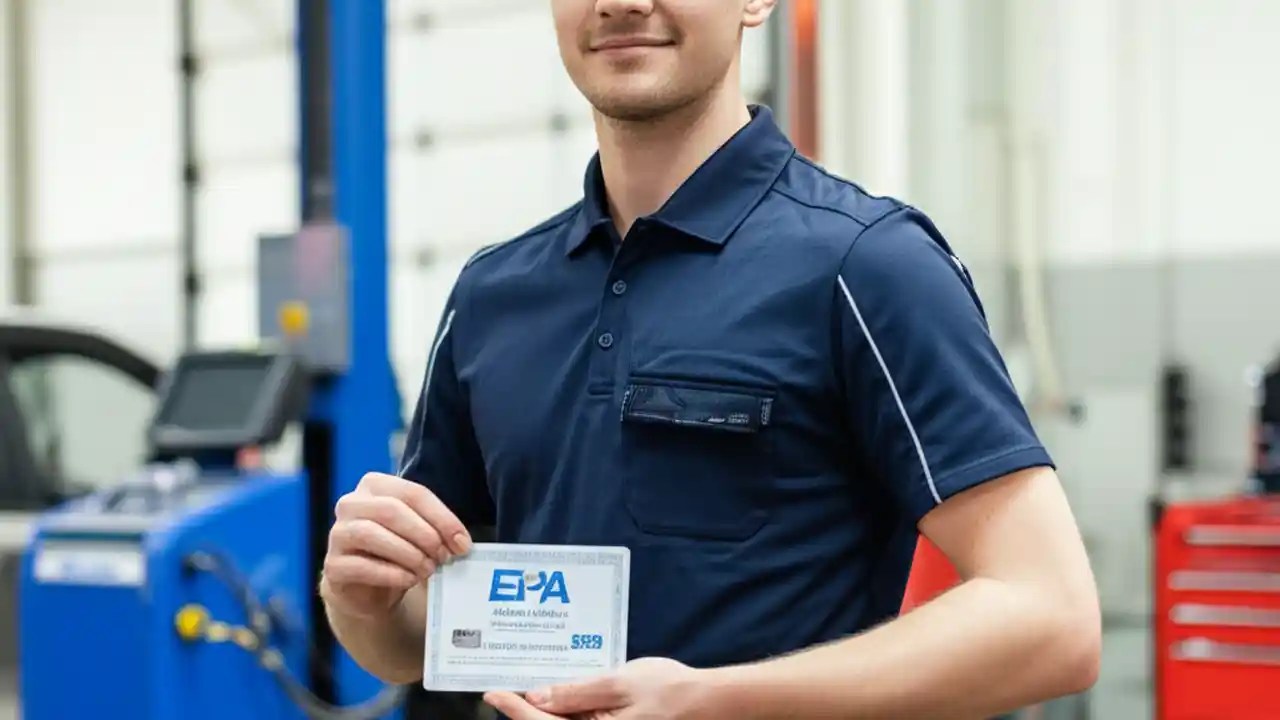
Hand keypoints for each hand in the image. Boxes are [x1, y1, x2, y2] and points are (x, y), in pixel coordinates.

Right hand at [320, 472, 470, 618]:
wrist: (370, 589)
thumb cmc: (397, 553)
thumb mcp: (419, 534)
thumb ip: (437, 530)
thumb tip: (460, 542)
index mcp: (375, 485)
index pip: (413, 493)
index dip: (442, 518)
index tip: (462, 543)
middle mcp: (351, 504)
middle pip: (391, 510)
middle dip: (424, 535)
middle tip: (443, 557)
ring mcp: (338, 533)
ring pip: (371, 534)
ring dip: (408, 554)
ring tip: (427, 569)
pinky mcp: (332, 565)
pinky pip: (360, 565)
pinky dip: (390, 573)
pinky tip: (409, 579)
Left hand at [483, 658, 706, 719]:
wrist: (708, 704)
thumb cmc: (667, 690)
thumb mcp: (618, 683)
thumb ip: (576, 693)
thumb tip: (538, 698)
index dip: (513, 710)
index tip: (493, 694)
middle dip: (527, 713)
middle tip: (508, 690)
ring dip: (547, 714)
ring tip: (535, 691)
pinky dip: (570, 714)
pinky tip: (567, 698)